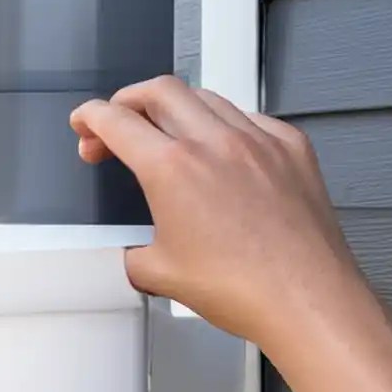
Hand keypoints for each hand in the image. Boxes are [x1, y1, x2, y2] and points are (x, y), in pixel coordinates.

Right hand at [69, 75, 366, 347]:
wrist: (307, 300)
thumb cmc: (243, 289)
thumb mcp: (161, 274)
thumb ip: (133, 253)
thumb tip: (134, 251)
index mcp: (172, 168)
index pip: (116, 120)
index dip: (90, 117)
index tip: (85, 122)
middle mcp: (214, 142)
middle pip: (159, 90)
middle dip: (128, 101)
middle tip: (120, 125)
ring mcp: (257, 140)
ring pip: (205, 97)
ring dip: (176, 107)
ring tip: (169, 134)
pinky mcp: (291, 148)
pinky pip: (249, 117)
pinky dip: (225, 124)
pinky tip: (222, 149)